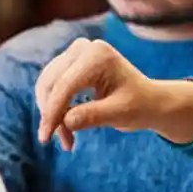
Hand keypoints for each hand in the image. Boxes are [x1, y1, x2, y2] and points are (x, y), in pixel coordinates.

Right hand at [34, 38, 192, 149]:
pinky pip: (51, 87)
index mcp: (97, 56)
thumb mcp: (119, 114)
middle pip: (51, 84)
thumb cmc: (138, 105)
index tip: (45, 138)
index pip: (65, 86)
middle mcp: (83, 48)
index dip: (52, 113)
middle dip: (52, 116)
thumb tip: (65, 121)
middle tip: (65, 143)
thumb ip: (92, 116)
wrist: (147, 100)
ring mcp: (74, 53)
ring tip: (68, 139)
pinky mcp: (69, 63)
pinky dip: (54, 109)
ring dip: (52, 115)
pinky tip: (65, 127)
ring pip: (47, 87)